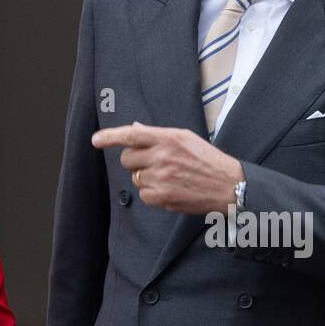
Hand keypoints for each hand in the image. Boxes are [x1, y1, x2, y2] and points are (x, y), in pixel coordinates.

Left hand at [91, 122, 243, 214]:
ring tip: (169, 177)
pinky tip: (170, 190)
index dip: (110, 137)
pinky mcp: (162, 197)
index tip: (96, 140)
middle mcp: (163, 156)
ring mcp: (161, 177)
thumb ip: (158, 135)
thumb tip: (134, 129)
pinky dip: (153, 193)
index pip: (131, 135)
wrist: (228, 185)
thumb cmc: (208, 161)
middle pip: (127, 159)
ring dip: (146, 178)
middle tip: (153, 163)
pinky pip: (143, 194)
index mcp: (169, 138)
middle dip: (135, 162)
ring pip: (135, 178)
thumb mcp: (186, 139)